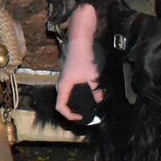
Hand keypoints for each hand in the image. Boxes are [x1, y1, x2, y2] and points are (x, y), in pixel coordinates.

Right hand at [54, 4, 102, 121]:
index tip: (81, 117)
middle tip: (83, 115)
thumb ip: (96, 89)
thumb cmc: (83, 58)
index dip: (69, 115)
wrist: (78, 43)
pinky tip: (83, 97)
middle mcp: (60, 84)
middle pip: (61, 103)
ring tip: (84, 108)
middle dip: (71, 112)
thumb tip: (100, 101)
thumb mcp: (92, 75)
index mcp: (64, 86)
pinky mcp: (66, 77)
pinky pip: (66, 92)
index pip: (60, 106)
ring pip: (63, 97)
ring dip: (71, 105)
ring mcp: (62, 80)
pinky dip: (72, 98)